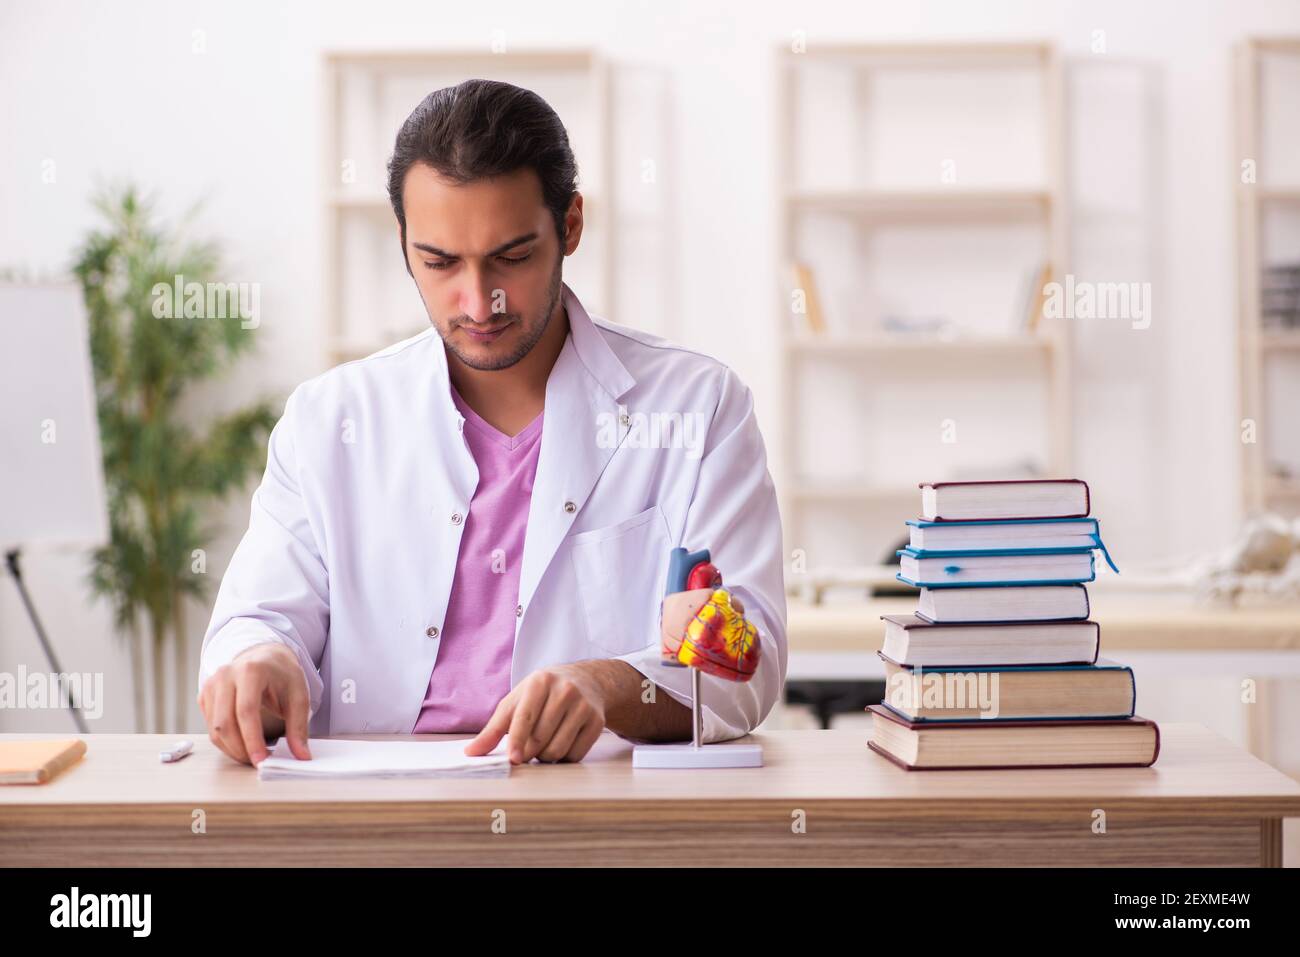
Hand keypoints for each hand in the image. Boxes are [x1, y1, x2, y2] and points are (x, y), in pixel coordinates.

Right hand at [197, 642, 311, 765]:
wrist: (265, 657)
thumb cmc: (282, 675)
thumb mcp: (299, 696)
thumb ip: (299, 726)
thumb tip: (302, 756)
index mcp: (251, 671)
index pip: (246, 711)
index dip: (252, 740)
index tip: (261, 761)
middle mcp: (225, 675)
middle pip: (225, 723)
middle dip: (240, 749)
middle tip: (258, 763)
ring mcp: (211, 685)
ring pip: (214, 729)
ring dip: (232, 749)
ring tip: (252, 756)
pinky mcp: (204, 695)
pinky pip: (210, 726)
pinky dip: (225, 742)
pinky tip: (242, 745)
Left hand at [463, 662, 607, 763]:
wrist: (586, 681)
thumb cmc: (542, 693)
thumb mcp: (516, 701)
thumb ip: (494, 728)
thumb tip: (471, 752)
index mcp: (539, 682)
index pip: (525, 717)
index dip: (517, 740)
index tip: (513, 758)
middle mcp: (564, 691)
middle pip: (540, 739)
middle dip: (528, 752)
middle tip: (525, 750)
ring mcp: (583, 705)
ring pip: (558, 749)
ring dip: (545, 757)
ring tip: (543, 745)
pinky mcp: (597, 721)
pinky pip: (576, 754)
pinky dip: (564, 757)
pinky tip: (562, 743)